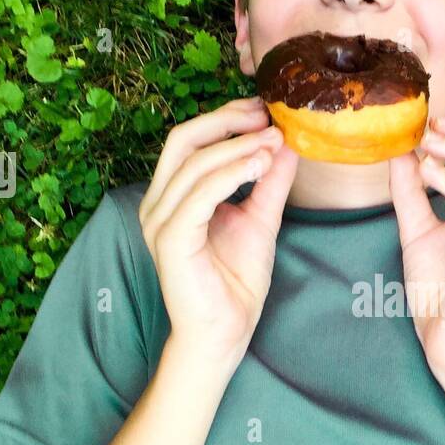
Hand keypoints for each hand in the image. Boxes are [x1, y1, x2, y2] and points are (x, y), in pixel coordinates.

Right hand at [138, 96, 297, 373]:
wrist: (224, 334)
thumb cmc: (235, 283)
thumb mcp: (260, 220)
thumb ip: (269, 182)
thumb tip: (287, 144)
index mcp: (173, 196)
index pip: (190, 140)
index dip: (226, 118)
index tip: (265, 110)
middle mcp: (158, 203)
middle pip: (183, 140)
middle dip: (227, 121)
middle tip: (268, 116)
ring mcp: (159, 221)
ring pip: (193, 163)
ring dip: (238, 146)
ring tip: (275, 142)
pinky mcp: (170, 240)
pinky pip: (199, 194)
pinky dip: (231, 173)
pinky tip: (261, 165)